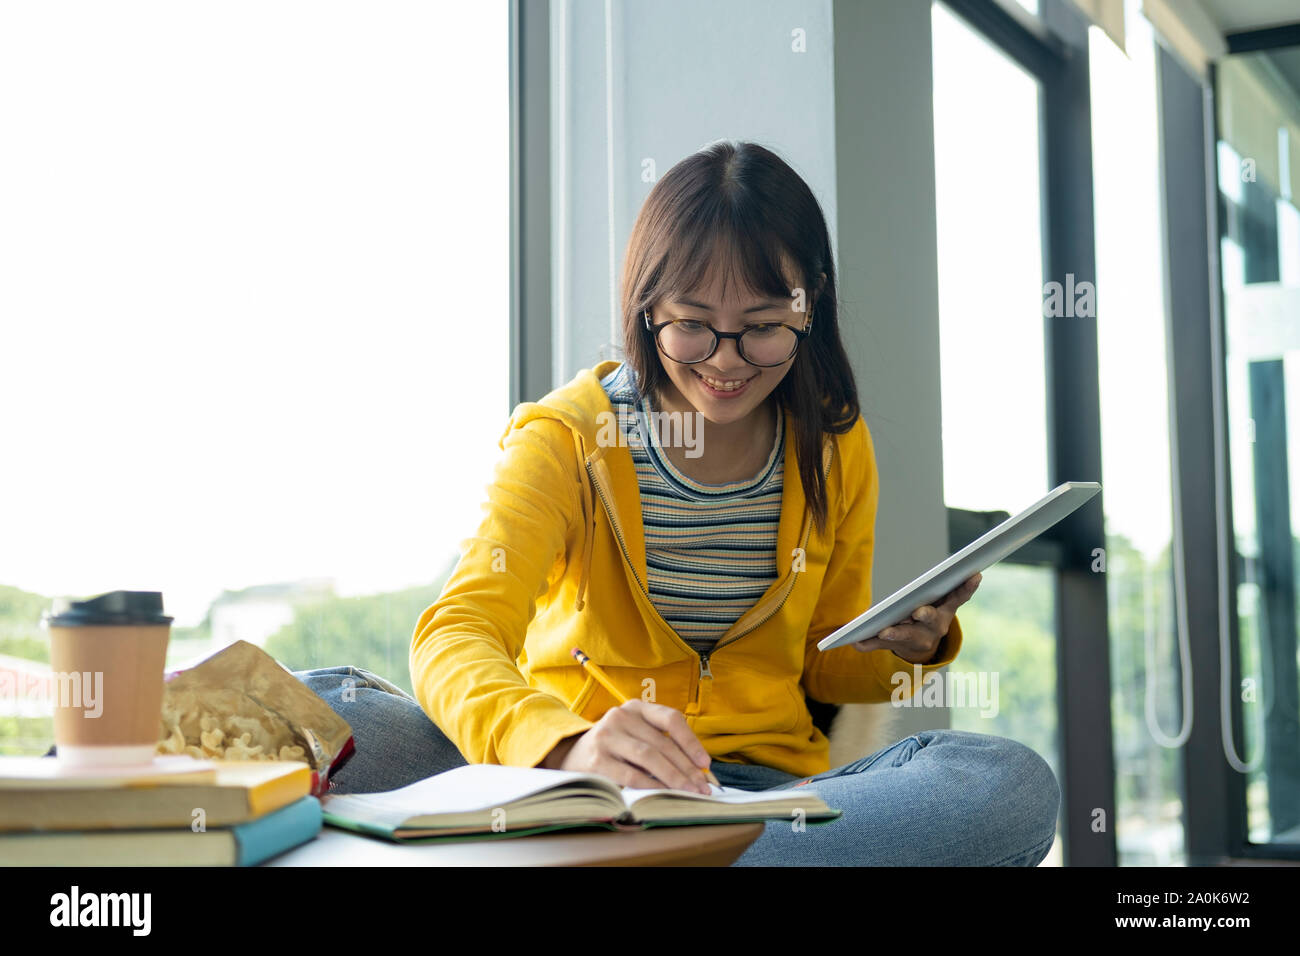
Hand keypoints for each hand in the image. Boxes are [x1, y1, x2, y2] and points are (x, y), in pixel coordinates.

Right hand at [540, 699, 713, 793]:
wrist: (571, 755)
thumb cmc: (615, 747)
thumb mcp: (636, 734)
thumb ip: (662, 744)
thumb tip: (699, 770)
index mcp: (636, 707)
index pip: (671, 718)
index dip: (691, 741)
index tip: (705, 763)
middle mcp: (620, 716)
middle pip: (663, 743)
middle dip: (687, 768)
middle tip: (702, 787)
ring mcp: (607, 736)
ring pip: (649, 757)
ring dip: (673, 777)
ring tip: (688, 792)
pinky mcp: (597, 759)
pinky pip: (632, 774)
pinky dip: (652, 786)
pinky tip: (664, 794)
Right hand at [850, 572, 981, 663]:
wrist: (923, 643)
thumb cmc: (902, 636)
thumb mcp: (888, 641)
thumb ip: (871, 642)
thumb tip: (853, 644)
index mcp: (913, 638)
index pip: (902, 635)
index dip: (893, 634)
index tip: (883, 632)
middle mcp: (931, 629)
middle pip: (926, 622)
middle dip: (923, 616)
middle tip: (916, 612)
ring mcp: (943, 616)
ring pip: (950, 605)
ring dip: (959, 592)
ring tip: (969, 578)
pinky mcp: (951, 605)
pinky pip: (962, 596)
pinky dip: (969, 586)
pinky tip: (977, 574)